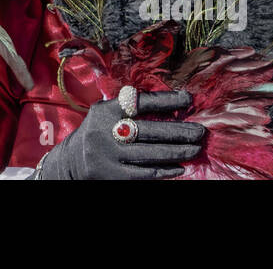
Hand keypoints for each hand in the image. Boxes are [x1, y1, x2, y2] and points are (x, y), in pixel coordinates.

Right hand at [35, 90, 203, 179]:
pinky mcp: (112, 174)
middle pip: (150, 130)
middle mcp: (106, 131)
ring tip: (195, 149)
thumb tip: (171, 101)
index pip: (141, 102)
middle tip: (201, 131)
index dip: (166, 100)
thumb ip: (130, 106)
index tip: (188, 99)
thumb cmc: (99, 131)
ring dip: (177, 152)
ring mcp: (109, 154)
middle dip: (179, 131)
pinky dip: (164, 171)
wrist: (71, 161)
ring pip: (150, 154)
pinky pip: (144, 173)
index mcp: (107, 110)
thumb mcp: (106, 112)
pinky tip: (180, 168)